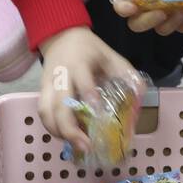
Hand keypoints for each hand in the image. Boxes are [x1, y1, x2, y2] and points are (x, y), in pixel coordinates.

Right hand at [38, 27, 139, 146]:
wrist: (61, 36)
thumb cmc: (89, 49)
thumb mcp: (111, 55)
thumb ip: (126, 73)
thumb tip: (141, 95)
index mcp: (79, 63)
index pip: (83, 81)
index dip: (88, 96)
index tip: (98, 113)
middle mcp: (60, 75)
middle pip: (59, 104)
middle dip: (69, 128)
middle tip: (85, 146)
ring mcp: (48, 84)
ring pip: (45, 111)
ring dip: (58, 132)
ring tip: (75, 146)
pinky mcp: (42, 91)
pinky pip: (43, 112)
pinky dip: (52, 127)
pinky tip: (65, 137)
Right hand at [111, 0, 182, 35]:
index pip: (122, 5)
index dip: (122, 8)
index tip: (131, 6)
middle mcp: (148, 7)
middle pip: (136, 24)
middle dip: (147, 21)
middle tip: (161, 12)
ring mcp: (165, 16)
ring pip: (161, 30)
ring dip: (171, 23)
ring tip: (182, 9)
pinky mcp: (182, 20)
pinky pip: (181, 28)